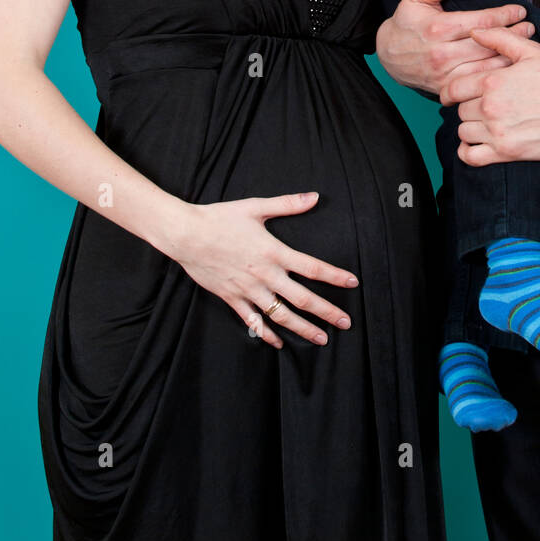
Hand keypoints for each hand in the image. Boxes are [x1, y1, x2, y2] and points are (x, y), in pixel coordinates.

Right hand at [170, 190, 358, 347]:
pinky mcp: (232, 298)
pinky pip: (253, 322)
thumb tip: (314, 197)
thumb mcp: (256, 207)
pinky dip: (267, 334)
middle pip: (302, 299)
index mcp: (274, 252)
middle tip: (346, 323)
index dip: (334, 276)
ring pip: (281, 315)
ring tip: (322, 339)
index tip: (353, 283)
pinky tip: (279, 343)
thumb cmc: (221, 218)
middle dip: (327, 312)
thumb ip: (287, 204)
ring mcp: (248, 290)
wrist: (186, 235)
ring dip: (303, 328)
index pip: (312, 267)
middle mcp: (265, 275)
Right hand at [375, 0, 536, 93]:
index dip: (503, 15)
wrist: (389, 54)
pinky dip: (497, 75)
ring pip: (486, 67)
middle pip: (487, 46)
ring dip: (510, 57)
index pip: (479, 22)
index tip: (518, 11)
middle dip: (513, 35)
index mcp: (437, 28)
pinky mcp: (447, 88)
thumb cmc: (408, 21)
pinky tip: (510, 66)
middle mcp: (442, 53)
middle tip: (529, 27)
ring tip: (527, 46)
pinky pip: (477, 82)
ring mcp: (445, 74)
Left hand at [441, 27, 539, 162]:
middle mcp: (491, 107)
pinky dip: (468, 151)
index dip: (452, 91)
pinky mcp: (505, 152)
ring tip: (485, 123)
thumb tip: (474, 32)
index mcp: (493, 82)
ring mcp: (497, 132)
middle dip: (468, 107)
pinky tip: (476, 144)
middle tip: (482, 107)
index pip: (454, 88)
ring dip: (470, 128)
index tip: (455, 95)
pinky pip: (470, 156)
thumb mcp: (531, 52)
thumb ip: (499, 38)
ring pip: (463, 131)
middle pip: (460, 110)